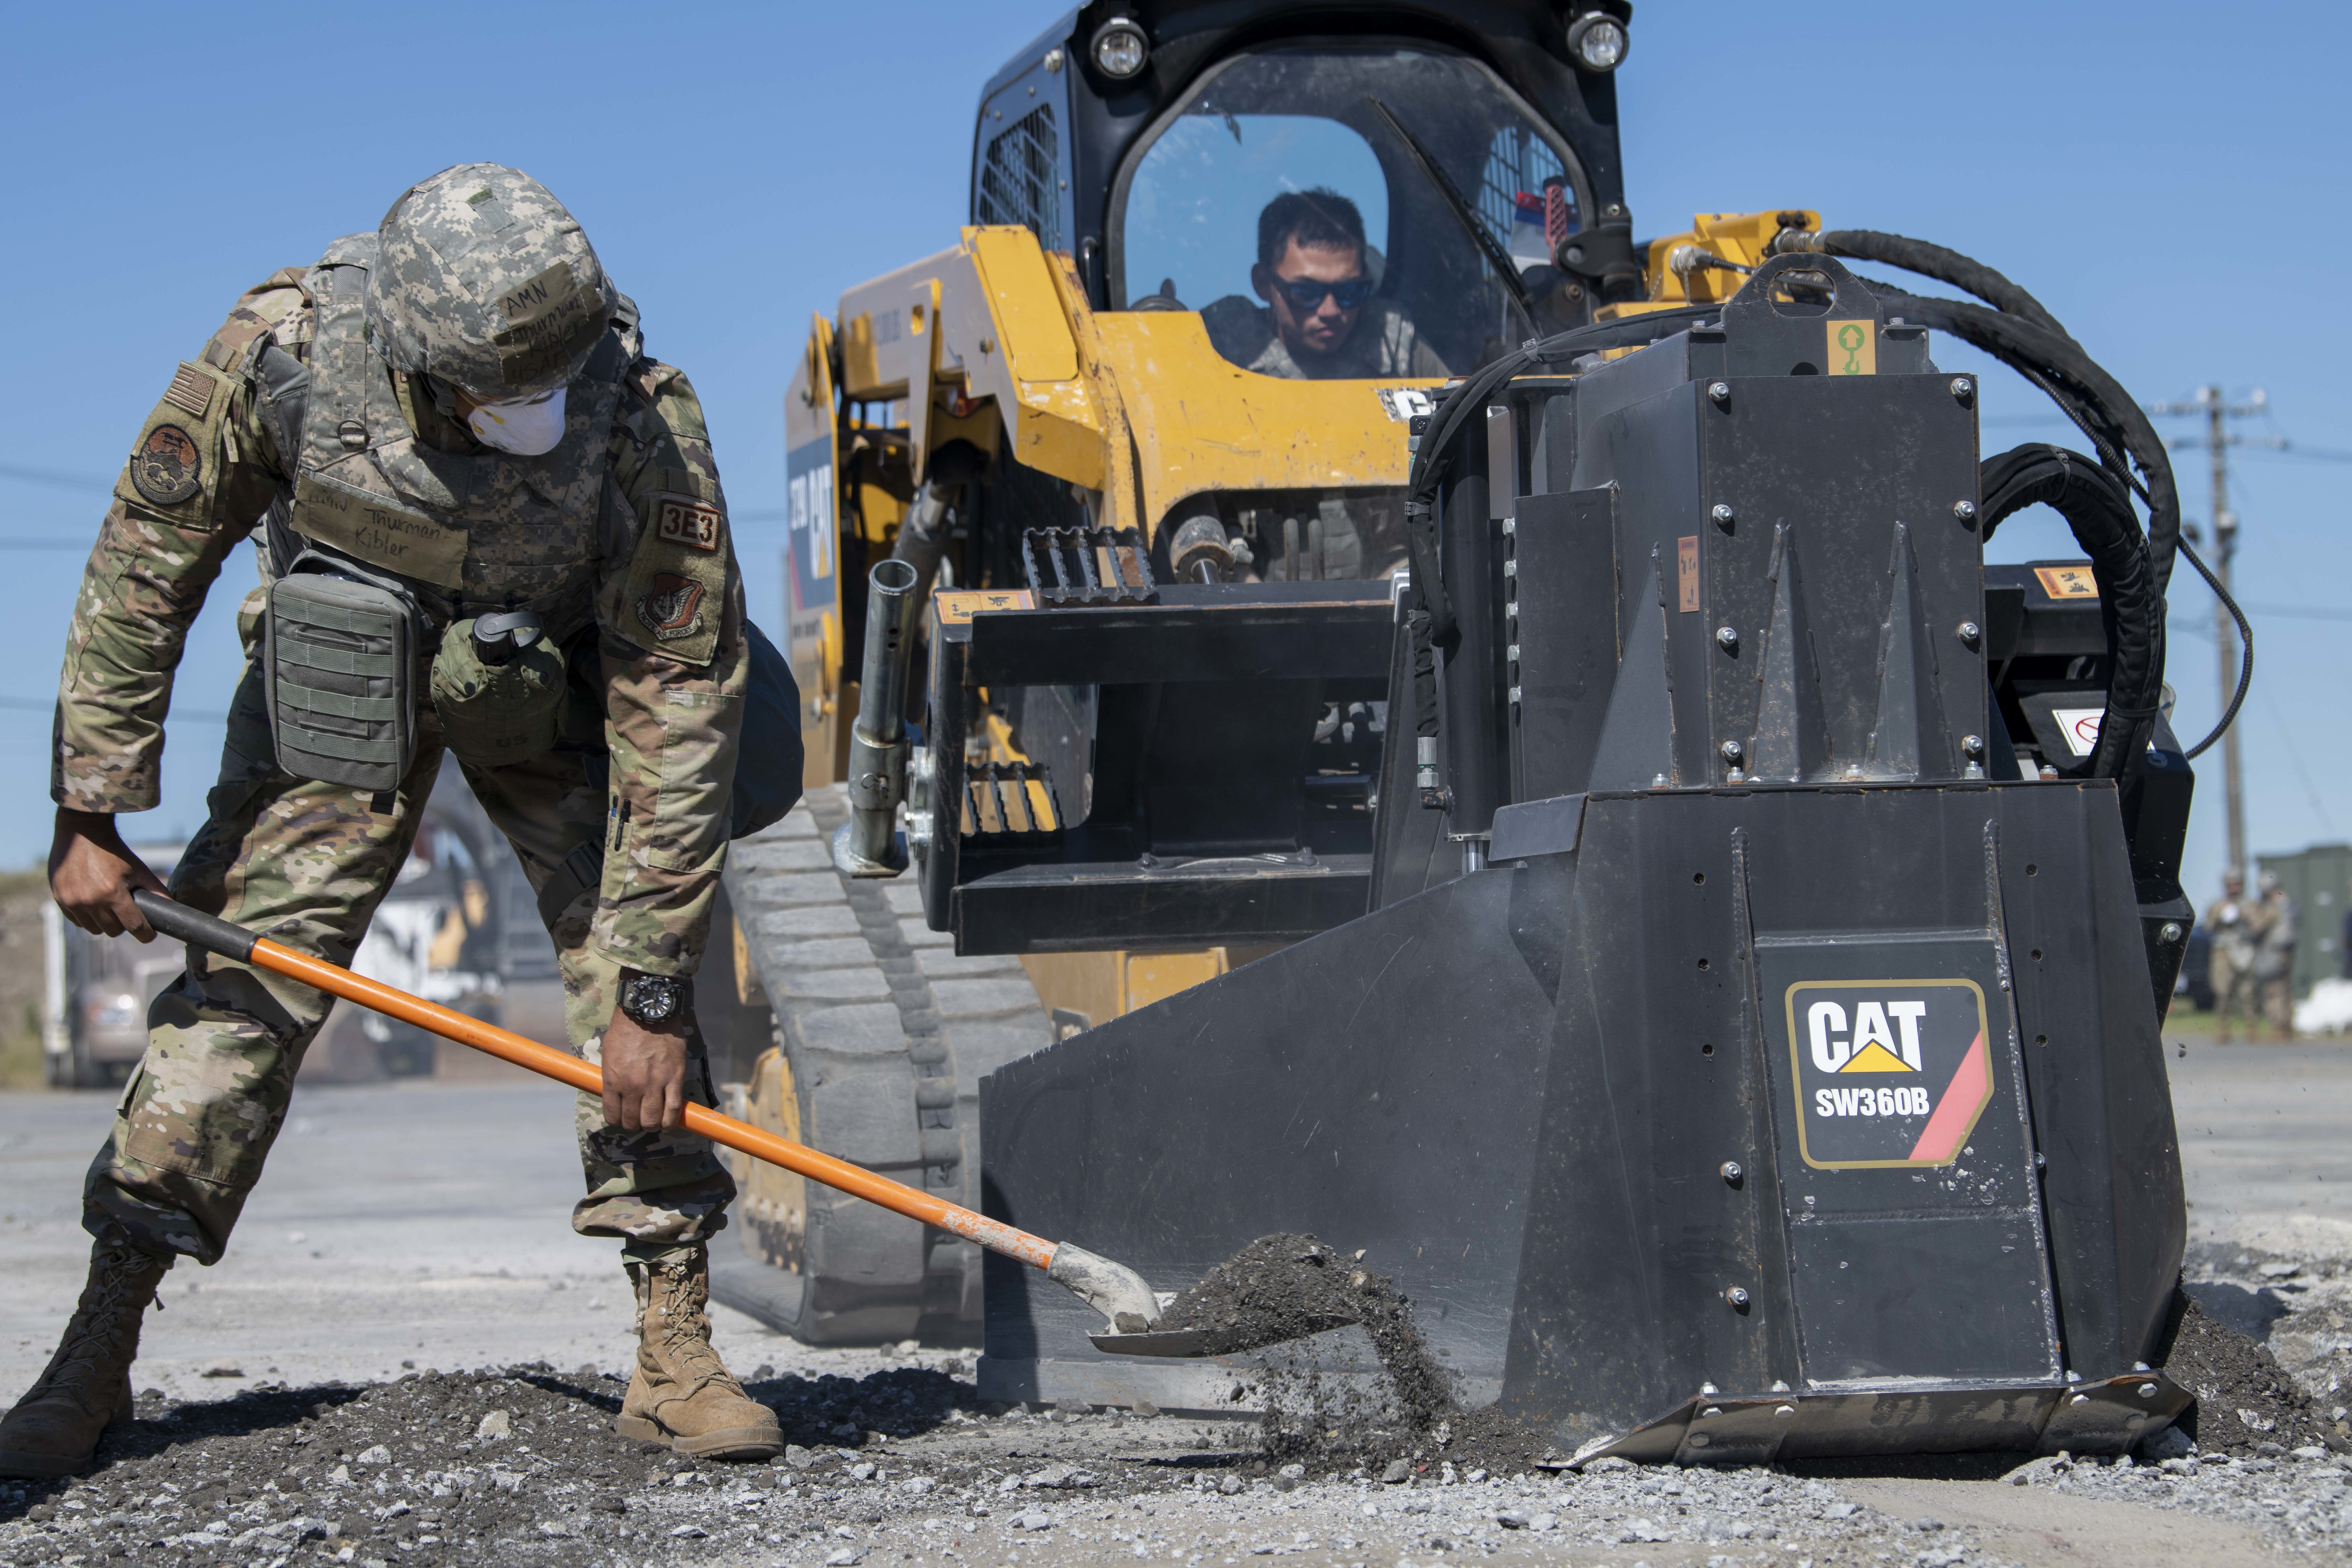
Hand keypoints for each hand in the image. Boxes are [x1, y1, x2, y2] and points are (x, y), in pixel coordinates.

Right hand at [50, 809, 168, 941]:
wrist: (82, 833)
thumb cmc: (114, 851)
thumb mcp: (139, 869)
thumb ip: (156, 890)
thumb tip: (172, 907)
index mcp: (112, 893)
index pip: (133, 926)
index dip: (145, 934)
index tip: (149, 935)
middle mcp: (90, 901)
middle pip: (113, 930)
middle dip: (123, 925)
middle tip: (126, 914)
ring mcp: (72, 901)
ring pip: (94, 928)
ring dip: (104, 923)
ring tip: (109, 909)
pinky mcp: (59, 898)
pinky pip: (76, 921)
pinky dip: (87, 917)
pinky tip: (92, 905)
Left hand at [601, 977, 689, 1130]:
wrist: (648, 1011)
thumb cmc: (625, 1030)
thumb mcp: (608, 1055)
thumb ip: (611, 1078)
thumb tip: (615, 1095)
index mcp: (613, 1081)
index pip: (612, 1115)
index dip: (617, 1120)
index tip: (623, 1117)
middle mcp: (632, 1086)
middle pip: (633, 1121)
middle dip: (635, 1124)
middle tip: (639, 1119)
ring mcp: (655, 1083)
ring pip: (653, 1120)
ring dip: (653, 1125)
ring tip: (655, 1121)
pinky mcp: (674, 1078)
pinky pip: (673, 1109)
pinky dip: (671, 1120)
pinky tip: (669, 1121)